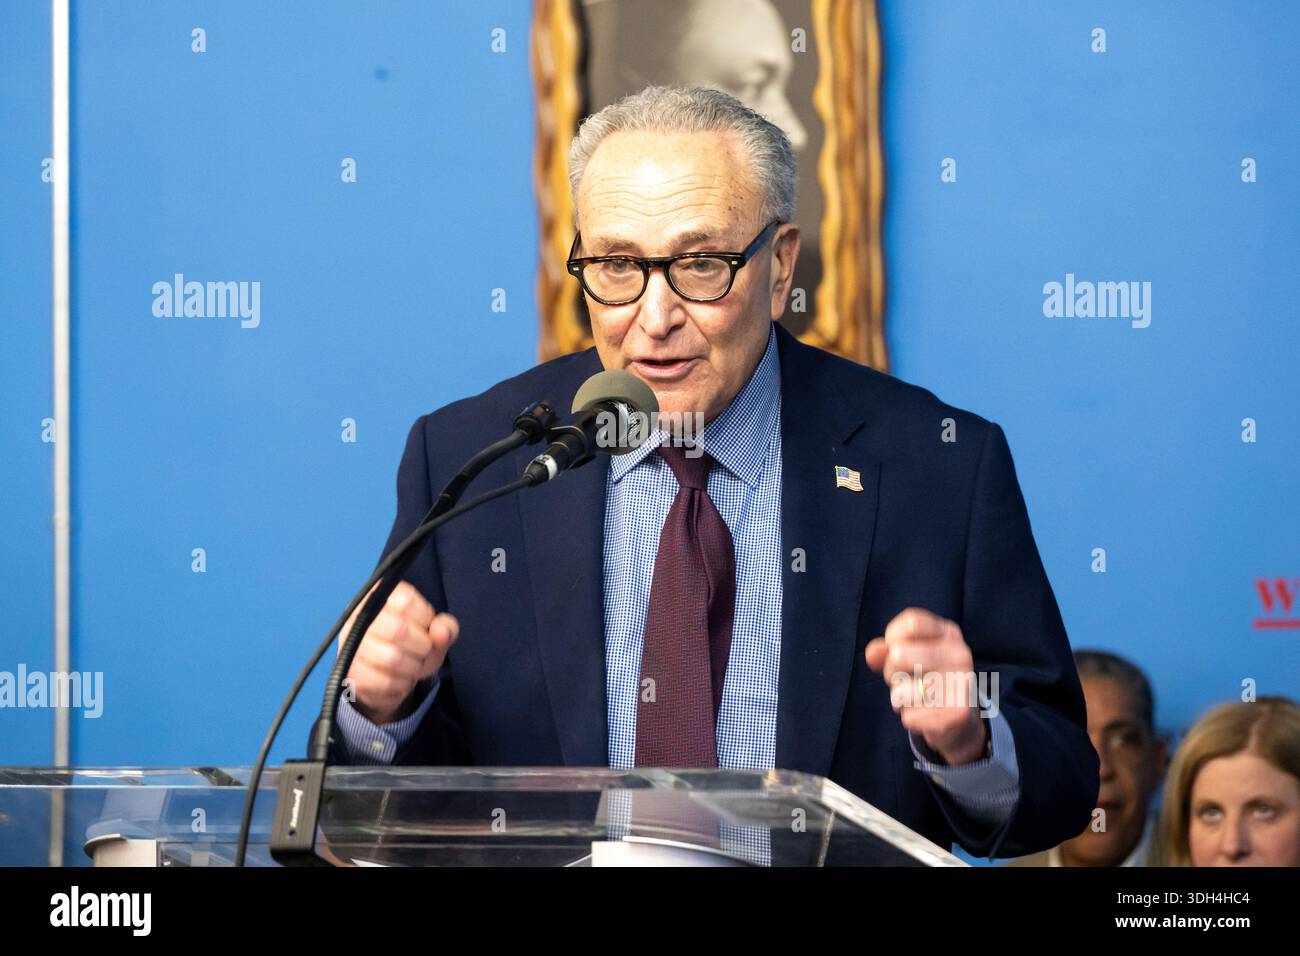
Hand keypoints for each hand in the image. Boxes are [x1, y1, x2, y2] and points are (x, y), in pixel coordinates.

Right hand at [342, 581, 458, 724]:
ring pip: (392, 658)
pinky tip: (401, 678)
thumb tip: (442, 632)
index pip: (406, 601)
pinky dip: (401, 684)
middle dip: (422, 646)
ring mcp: (352, 644)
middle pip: (399, 630)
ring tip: (414, 665)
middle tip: (424, 650)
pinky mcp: (351, 671)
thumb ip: (445, 627)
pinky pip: (384, 682)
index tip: (426, 627)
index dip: (425, 618)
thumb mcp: (433, 633)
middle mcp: (360, 615)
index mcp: (381, 596)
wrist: (382, 675)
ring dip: (413, 667)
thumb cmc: (411, 645)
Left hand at [865, 607, 987, 765]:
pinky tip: (928, 714)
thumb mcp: (906, 657)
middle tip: (904, 679)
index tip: (896, 648)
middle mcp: (960, 654)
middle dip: (890, 672)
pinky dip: (911, 718)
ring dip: (900, 699)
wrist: (959, 718)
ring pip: (900, 692)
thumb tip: (872, 654)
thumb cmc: (926, 678)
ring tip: (918, 697)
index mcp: (948, 633)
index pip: (912, 621)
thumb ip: (886, 650)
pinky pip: (909, 717)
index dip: (893, 637)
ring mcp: (961, 683)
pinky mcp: (958, 713)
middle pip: (898, 655)